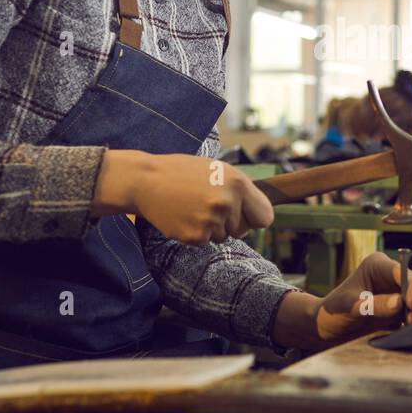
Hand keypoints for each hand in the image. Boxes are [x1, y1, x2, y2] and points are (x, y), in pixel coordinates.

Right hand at [91, 150, 273, 244]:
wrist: (146, 180)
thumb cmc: (184, 173)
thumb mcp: (218, 170)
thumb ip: (241, 190)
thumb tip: (264, 214)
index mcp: (238, 183)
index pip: (265, 216)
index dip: (255, 218)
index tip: (246, 216)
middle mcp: (227, 202)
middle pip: (243, 230)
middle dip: (230, 223)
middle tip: (207, 205)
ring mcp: (211, 220)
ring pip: (223, 237)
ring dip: (211, 227)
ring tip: (192, 207)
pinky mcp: (195, 236)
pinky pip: (205, 241)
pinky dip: (195, 233)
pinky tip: (183, 216)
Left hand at [312, 251, 411, 347]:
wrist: (330, 327)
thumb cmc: (335, 312)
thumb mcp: (351, 308)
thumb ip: (374, 305)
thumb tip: (399, 302)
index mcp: (377, 266)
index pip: (401, 271)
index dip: (410, 286)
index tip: (411, 304)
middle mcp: (390, 275)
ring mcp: (398, 290)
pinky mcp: (402, 307)